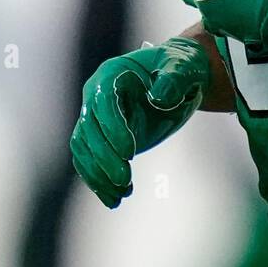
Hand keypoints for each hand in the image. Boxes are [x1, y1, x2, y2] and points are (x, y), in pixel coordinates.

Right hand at [70, 37, 211, 208]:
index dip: (112, 128)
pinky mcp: (103, 139)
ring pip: (84, 150)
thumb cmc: (181, 68)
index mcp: (111, 75)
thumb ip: (173, 79)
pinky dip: (99, 182)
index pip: (102, 103)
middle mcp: (96, 96)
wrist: (179, 79)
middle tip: (124, 180)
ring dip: (97, 175)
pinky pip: (90, 162)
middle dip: (104, 158)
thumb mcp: (183, 67)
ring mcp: (97, 118)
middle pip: (89, 130)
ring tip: (120, 195)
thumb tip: (158, 97)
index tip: (130, 152)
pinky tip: (116, 198)